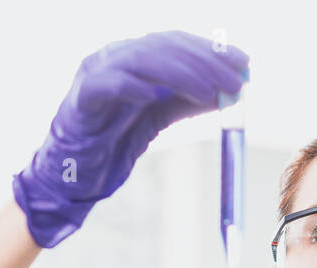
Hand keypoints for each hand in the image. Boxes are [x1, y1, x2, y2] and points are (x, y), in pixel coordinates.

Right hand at [12, 30, 249, 247]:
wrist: (73, 175)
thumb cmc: (113, 143)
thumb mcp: (159, 117)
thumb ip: (189, 101)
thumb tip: (229, 92)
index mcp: (132, 58)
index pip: (175, 42)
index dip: (210, 50)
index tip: (244, 62)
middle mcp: (113, 57)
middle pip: (162, 46)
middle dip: (203, 61)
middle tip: (235, 79)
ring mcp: (94, 74)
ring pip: (140, 60)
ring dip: (180, 72)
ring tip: (210, 91)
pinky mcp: (81, 99)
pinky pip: (107, 85)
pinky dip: (133, 86)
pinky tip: (157, 95)